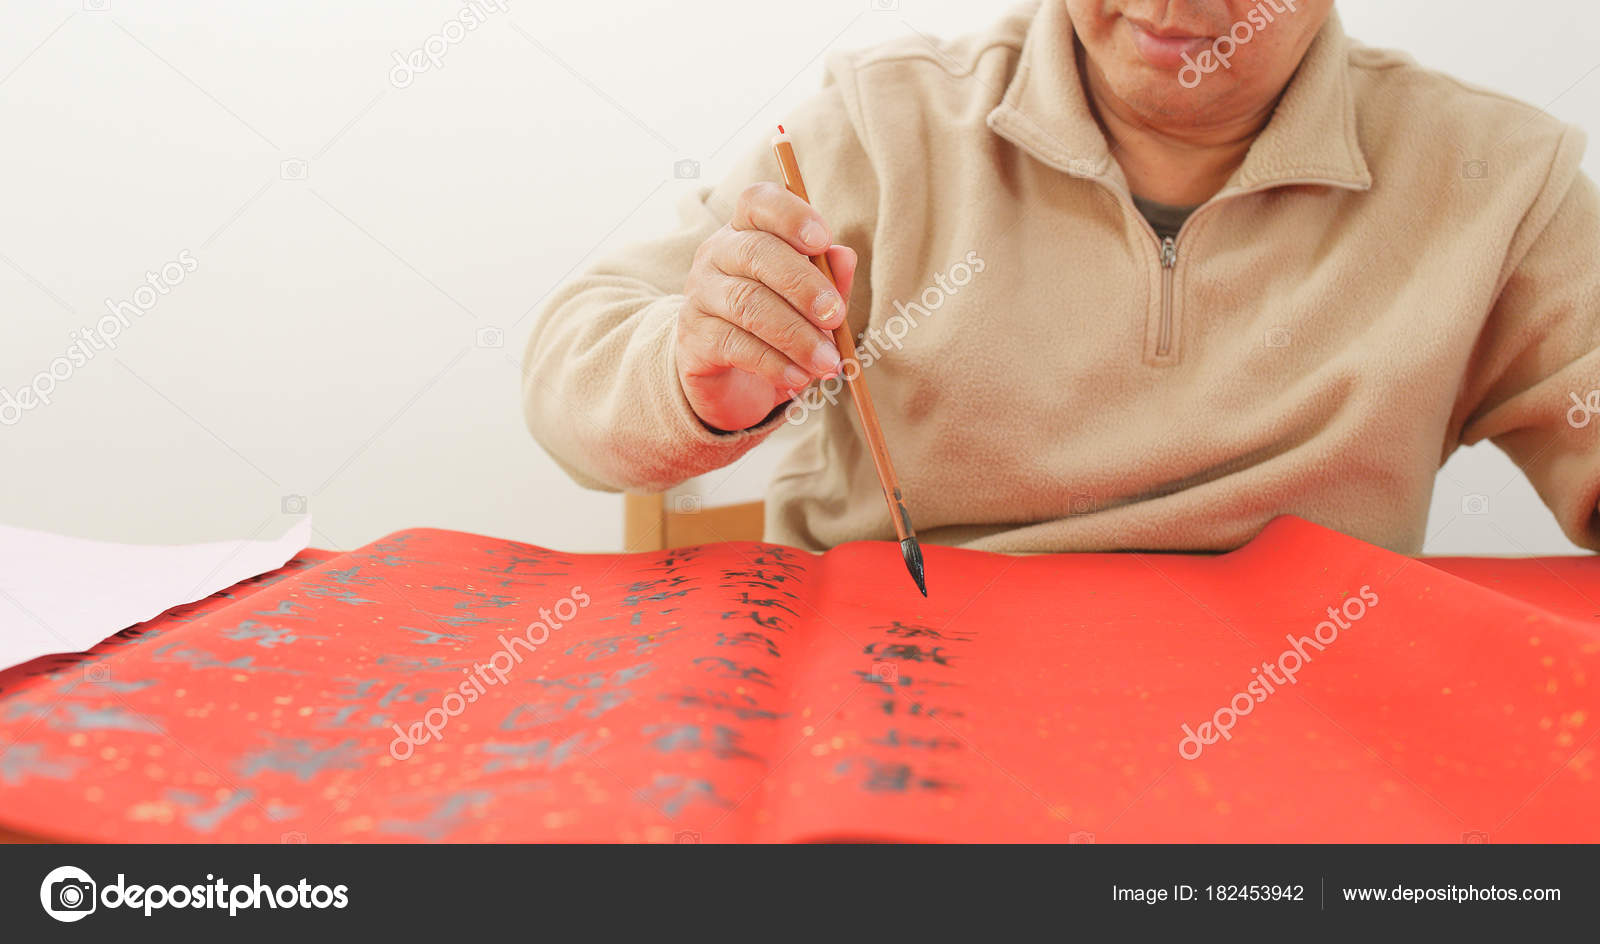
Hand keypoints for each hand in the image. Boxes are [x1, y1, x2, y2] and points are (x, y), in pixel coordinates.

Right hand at [676, 182, 856, 431]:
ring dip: (796, 335)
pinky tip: (799, 378)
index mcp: (747, 231)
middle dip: (803, 285)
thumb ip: (830, 280)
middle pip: (756, 253)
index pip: (758, 203)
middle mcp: (717, 254)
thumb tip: (844, 256)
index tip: (823, 241)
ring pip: (748, 304)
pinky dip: (774, 363)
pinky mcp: (693, 338)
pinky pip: (735, 344)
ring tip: (827, 361)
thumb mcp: (810, 304)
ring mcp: (700, 295)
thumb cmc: (777, 327)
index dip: (790, 215)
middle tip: (836, 317)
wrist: (730, 379)